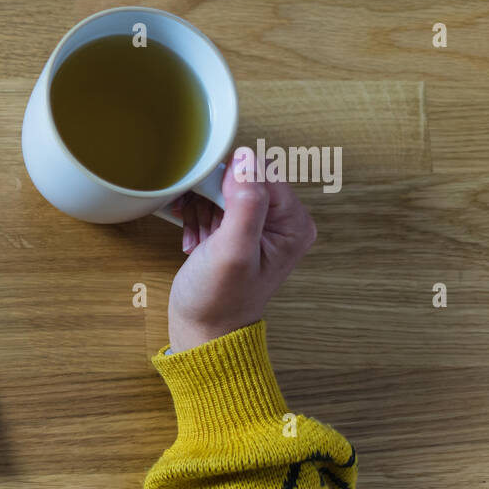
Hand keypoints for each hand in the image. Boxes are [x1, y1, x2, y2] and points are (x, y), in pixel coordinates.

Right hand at [167, 149, 317, 351]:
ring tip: (198, 239)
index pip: (262, 172)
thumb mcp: (232, 251)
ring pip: (224, 188)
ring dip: (201, 208)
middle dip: (212, 197)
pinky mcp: (236, 230)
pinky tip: (194, 240)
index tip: (207, 201)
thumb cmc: (219, 300)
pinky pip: (214, 203)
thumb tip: (246, 158)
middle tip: (202, 228)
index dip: (229, 181)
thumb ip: (245, 203)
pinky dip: (198, 216)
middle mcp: (282, 221)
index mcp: (294, 223)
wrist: (203, 330)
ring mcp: (258, 225)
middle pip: (242, 178)